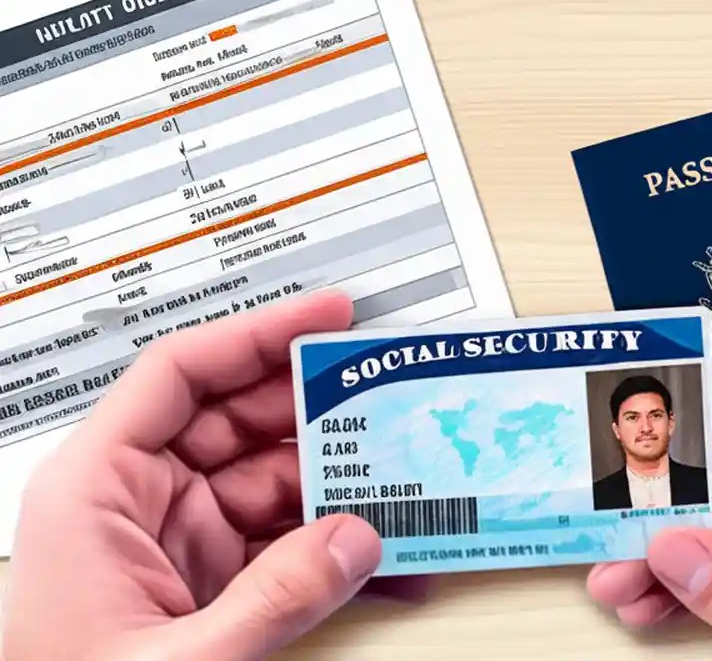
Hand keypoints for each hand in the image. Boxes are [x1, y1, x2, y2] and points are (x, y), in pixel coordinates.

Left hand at [1, 291, 424, 660]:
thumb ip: (271, 600)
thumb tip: (355, 541)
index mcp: (96, 489)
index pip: (181, 375)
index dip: (258, 334)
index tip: (328, 319)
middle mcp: (139, 500)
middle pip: (244, 421)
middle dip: (325, 414)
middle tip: (392, 403)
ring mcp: (181, 539)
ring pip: (278, 482)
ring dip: (346, 490)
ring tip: (407, 491)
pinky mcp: (212, 581)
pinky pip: (289, 544)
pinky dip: (339, 551)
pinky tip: (385, 562)